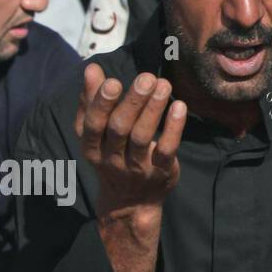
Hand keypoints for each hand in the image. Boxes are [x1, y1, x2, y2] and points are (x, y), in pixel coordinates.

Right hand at [74, 65, 185, 215]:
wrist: (131, 202)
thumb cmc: (113, 155)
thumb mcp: (97, 134)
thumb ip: (92, 101)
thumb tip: (92, 68)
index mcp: (92, 147)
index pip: (92, 125)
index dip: (101, 104)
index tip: (113, 81)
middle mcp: (111, 159)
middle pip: (119, 128)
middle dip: (133, 102)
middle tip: (147, 77)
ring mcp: (136, 167)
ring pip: (142, 137)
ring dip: (154, 109)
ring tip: (163, 84)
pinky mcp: (160, 171)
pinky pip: (166, 149)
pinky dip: (173, 127)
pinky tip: (179, 106)